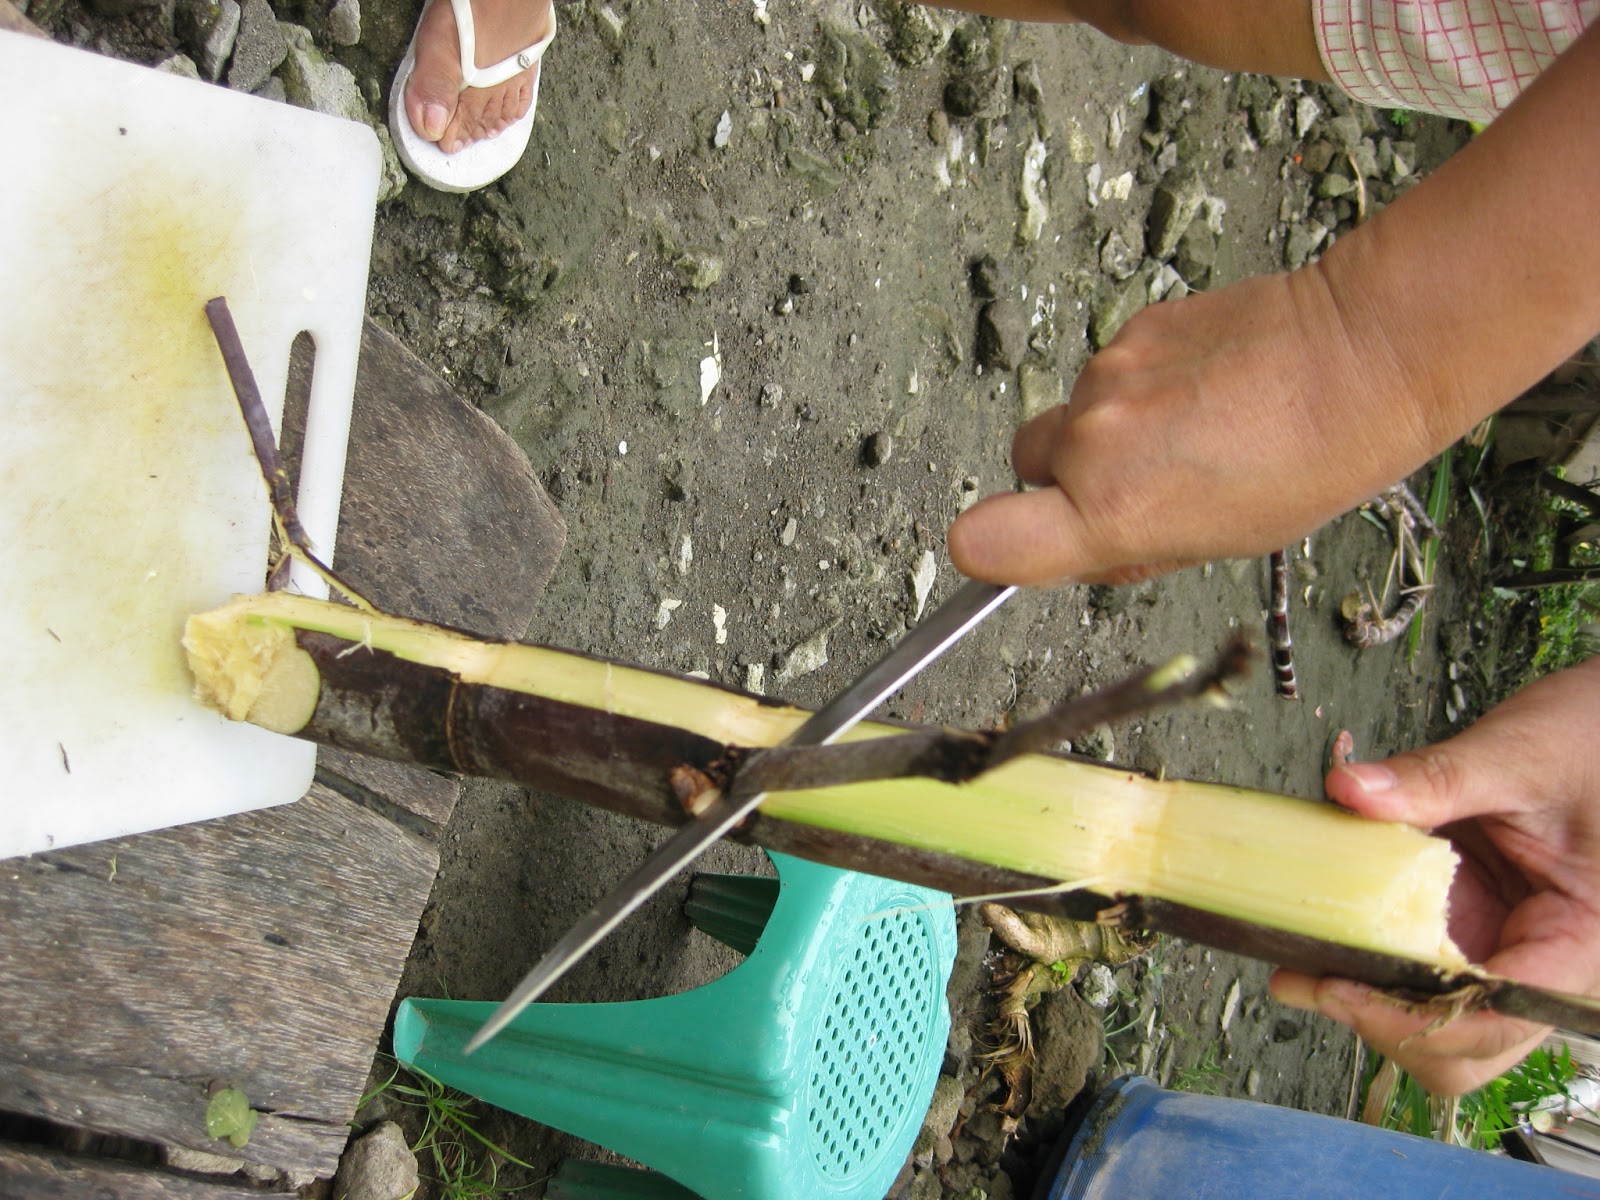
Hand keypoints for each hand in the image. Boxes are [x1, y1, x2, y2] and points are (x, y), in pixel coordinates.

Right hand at [947, 266, 1433, 585]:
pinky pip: (1115, 372)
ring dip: (1114, 430)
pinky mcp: (1134, 328)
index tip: (1010, 548)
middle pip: (1026, 466)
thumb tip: (1078, 547)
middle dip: (1065, 480)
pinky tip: (1207, 391)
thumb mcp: (1216, 544)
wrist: (1362, 353)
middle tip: (1139, 485)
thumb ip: (1128, 548)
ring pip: (1075, 416)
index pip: (980, 541)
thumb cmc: (1310, 460)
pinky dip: (1146, 386)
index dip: (987, 549)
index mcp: (1109, 510)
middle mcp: (1092, 439)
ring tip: (1195, 431)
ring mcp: (1108, 375)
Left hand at [1271, 658, 1599, 1095]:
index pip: (1497, 1012)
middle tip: (1310, 980)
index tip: (1339, 986)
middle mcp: (1549, 955)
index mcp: (1580, 935)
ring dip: (1376, 1001)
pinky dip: (1378, 961)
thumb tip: (1352, 792)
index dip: (1412, 1016)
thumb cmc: (1595, 738)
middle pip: (1469, 1044)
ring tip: (1306, 962)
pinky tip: (1331, 932)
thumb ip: (1434, 779)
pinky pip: (1428, 966)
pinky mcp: (1481, 920)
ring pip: (1446, 1020)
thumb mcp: (1515, 754)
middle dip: (1385, 1023)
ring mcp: (1512, 944)